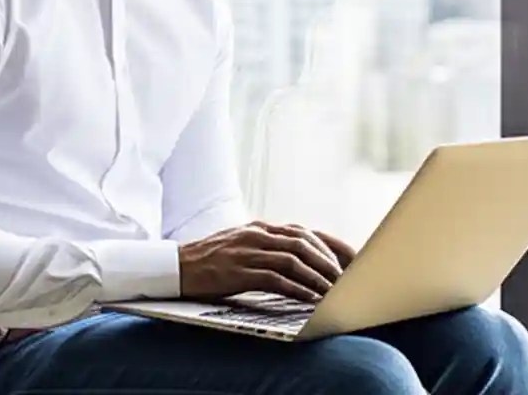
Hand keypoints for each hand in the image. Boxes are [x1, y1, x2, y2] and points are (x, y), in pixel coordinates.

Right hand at [178, 221, 353, 301]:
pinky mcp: (239, 271)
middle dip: (329, 262)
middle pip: (303, 243)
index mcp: (260, 228)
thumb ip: (268, 246)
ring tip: (333, 292)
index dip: (329, 245)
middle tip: (346, 280)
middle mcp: (257, 235)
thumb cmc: (212, 259)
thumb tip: (299, 258)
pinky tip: (308, 299)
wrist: (178, 266)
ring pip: (293, 260)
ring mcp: (248, 252)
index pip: (304, 231)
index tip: (349, 259)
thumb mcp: (242, 244)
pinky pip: (275, 279)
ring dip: (317, 276)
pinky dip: (296, 289)